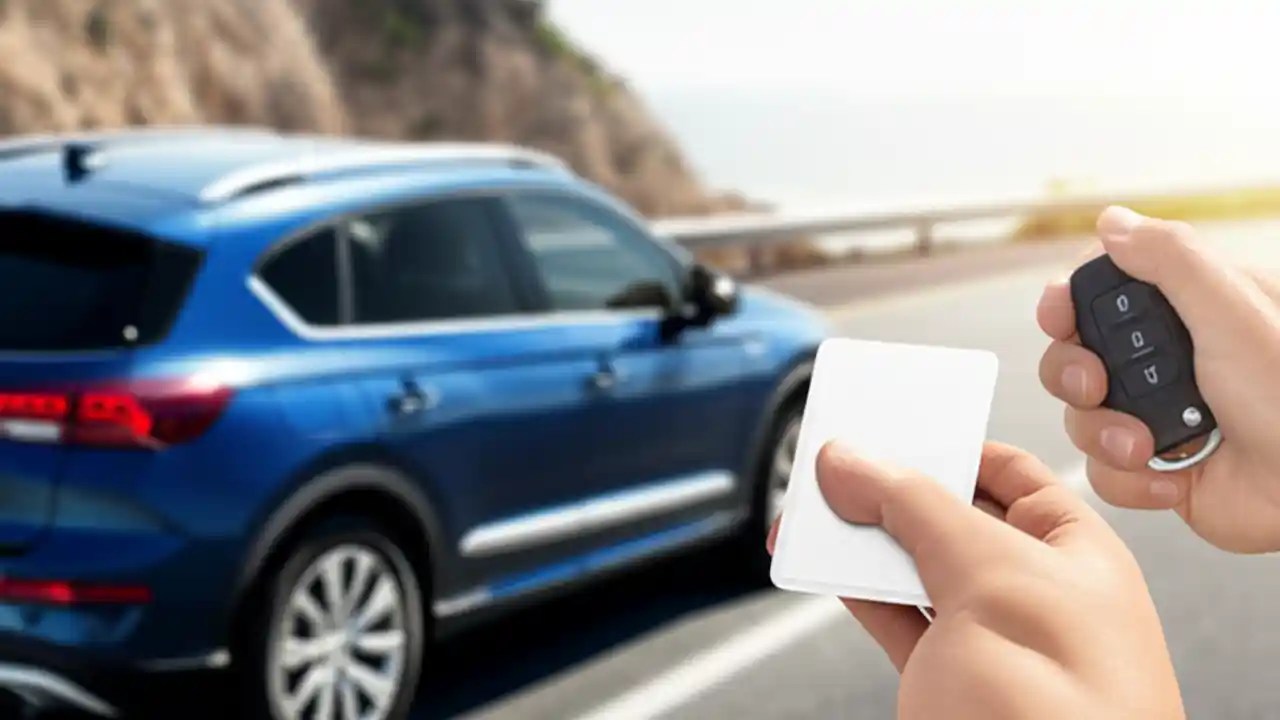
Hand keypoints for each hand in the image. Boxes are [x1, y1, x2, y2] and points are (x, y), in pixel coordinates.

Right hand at [770, 442, 1182, 719]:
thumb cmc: (1070, 717)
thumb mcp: (989, 577)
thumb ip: (915, 508)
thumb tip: (855, 462)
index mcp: (1075, 555)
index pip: (1006, 472)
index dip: (945, 442)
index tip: (888, 424)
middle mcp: (1035, 595)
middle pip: (948, 516)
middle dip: (888, 491)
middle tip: (836, 465)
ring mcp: (988, 643)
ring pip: (911, 568)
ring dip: (858, 542)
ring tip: (814, 515)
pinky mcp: (945, 683)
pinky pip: (892, 618)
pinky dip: (854, 591)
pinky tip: (825, 567)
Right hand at [1038, 207, 1279, 551]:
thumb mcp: (1236, 314)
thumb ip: (1172, 259)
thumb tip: (1114, 221)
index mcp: (1191, 310)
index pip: (1103, 288)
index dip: (1067, 302)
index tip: (1060, 319)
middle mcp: (1170, 359)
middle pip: (1074, 353)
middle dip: (1074, 375)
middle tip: (1096, 386)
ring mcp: (1158, 413)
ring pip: (1081, 415)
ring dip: (1105, 435)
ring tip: (1146, 445)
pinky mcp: (1156, 464)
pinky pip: (1104, 469)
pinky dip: (1129, 478)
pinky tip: (1171, 477)